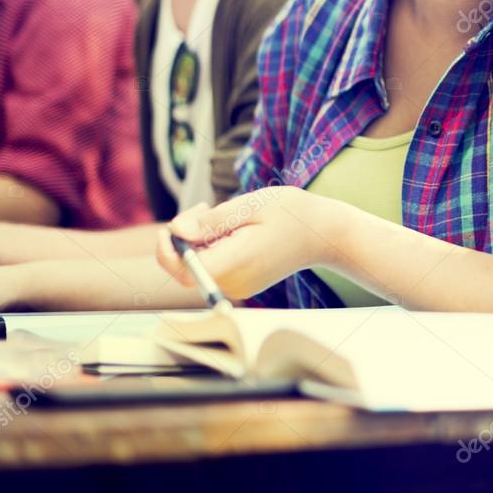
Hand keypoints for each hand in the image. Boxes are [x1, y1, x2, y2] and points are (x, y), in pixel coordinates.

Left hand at [155, 189, 335, 299]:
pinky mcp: (244, 282)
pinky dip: (214, 246)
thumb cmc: (291, 214)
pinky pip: (215, 267)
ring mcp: (240, 286)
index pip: (184, 270)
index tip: (175, 224)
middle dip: (184, 238)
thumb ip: (210, 221)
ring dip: (200, 240)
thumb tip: (176, 229)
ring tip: (225, 214)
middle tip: (204, 207)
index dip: (168, 250)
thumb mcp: (249, 206)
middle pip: (187, 269)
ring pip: (200, 266)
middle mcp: (234, 283)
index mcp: (235, 263)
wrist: (324, 233)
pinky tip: (233, 228)